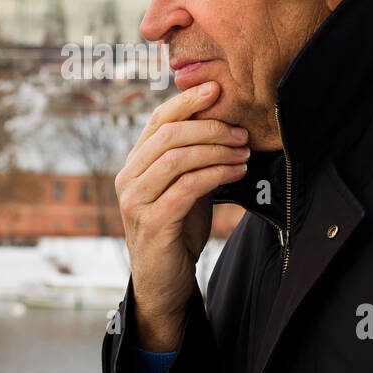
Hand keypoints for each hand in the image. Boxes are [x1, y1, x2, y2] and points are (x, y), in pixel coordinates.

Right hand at [114, 80, 248, 350]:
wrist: (164, 284)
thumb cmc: (177, 233)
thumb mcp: (185, 190)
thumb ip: (194, 161)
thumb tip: (224, 126)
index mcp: (135, 165)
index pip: (157, 120)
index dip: (186, 101)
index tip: (216, 88)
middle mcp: (128, 178)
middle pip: (167, 135)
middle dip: (209, 127)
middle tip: (241, 131)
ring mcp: (135, 201)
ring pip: (176, 159)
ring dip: (216, 151)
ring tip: (243, 153)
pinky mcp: (151, 222)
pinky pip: (186, 188)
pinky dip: (214, 174)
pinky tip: (235, 172)